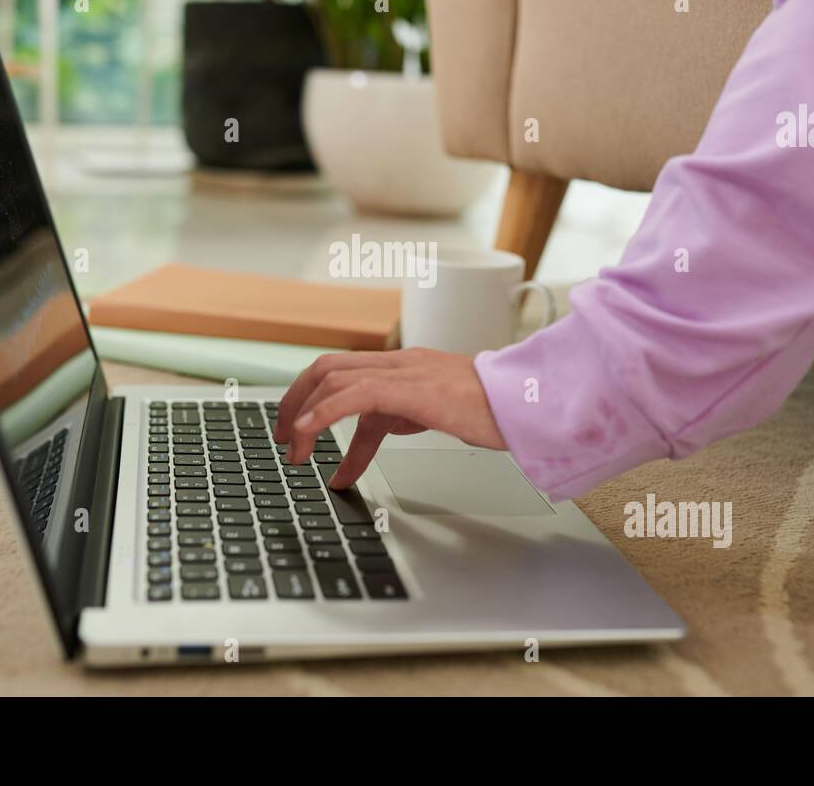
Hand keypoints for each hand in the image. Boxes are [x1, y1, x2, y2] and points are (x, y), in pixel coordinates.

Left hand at [273, 347, 506, 489]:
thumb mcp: (433, 418)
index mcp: (404, 367)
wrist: (531, 404)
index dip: (311, 397)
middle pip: (327, 367)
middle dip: (294, 400)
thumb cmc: (494, 411)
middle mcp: (399, 363)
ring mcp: (406, 372)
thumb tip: (365, 443)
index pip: (344, 371)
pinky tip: (308, 434)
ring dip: (302, 414)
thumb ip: (397, 423)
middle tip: (281, 437)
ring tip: (293, 449)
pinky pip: (354, 395)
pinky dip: (322, 414)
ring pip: (333, 377)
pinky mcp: (413, 390)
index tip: (295, 429)